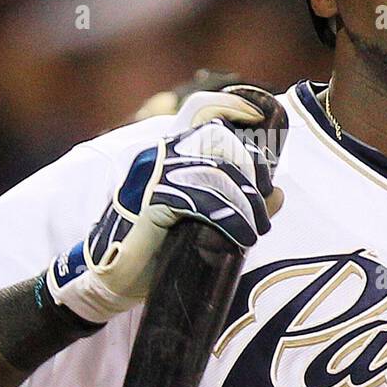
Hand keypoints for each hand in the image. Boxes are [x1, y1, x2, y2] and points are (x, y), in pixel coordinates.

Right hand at [47, 102, 282, 324]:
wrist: (109, 280)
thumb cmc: (154, 250)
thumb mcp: (201, 221)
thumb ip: (237, 202)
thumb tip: (278, 193)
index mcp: (168, 151)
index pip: (199, 109)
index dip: (232, 106)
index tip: (259, 117)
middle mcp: (159, 154)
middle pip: (218, 136)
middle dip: (249, 167)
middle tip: (260, 205)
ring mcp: (152, 175)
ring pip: (215, 169)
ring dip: (244, 201)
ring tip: (254, 229)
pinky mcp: (150, 201)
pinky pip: (202, 199)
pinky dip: (230, 217)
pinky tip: (241, 237)